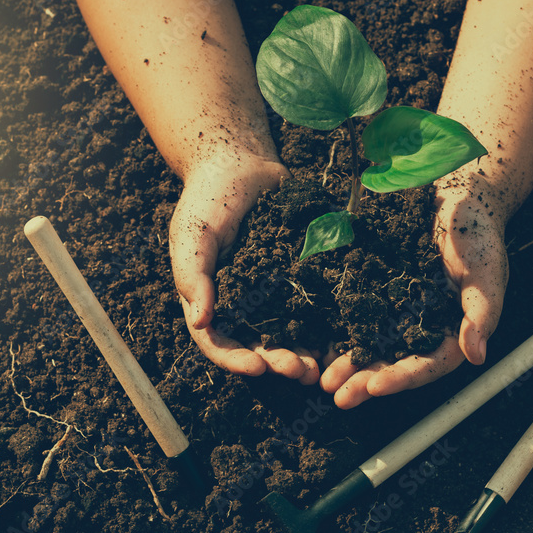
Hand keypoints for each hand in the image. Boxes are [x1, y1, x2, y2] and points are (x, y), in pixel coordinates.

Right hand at [169, 156, 321, 384]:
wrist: (242, 161)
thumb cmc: (208, 199)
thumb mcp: (192, 235)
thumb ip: (193, 276)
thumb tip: (200, 320)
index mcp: (210, 299)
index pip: (217, 341)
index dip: (235, 359)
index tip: (258, 368)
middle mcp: (240, 302)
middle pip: (256, 344)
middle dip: (277, 361)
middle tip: (301, 371)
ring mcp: (270, 291)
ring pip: (287, 332)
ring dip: (302, 352)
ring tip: (322, 366)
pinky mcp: (297, 276)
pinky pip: (311, 304)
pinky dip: (324, 325)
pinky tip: (341, 337)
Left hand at [319, 186, 508, 407]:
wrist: (456, 196)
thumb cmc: (478, 233)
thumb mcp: (485, 271)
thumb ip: (481, 313)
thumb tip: (476, 357)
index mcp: (451, 331)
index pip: (428, 364)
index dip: (402, 378)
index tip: (375, 386)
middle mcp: (422, 327)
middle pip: (394, 363)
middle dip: (366, 381)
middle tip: (337, 396)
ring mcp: (398, 311)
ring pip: (371, 344)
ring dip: (348, 365)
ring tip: (323, 381)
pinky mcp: (378, 291)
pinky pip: (356, 315)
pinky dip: (338, 331)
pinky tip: (317, 345)